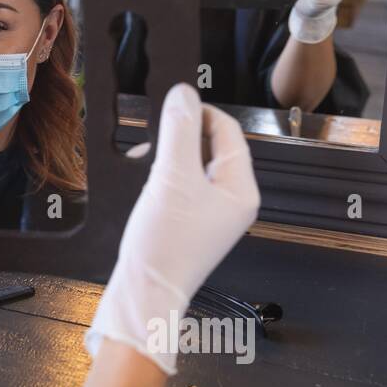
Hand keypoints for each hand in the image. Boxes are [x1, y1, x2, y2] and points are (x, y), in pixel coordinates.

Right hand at [86, 84, 259, 374]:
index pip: (228, 133)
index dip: (200, 112)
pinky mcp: (191, 225)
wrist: (144, 294)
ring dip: (169, 156)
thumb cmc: (164, 245)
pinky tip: (145, 184)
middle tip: (154, 137)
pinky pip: (182, 186)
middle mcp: (232, 202)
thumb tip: (183, 93)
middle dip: (181, 136)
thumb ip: (178, 131)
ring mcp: (212, 215)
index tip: (171, 103)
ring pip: (193, 166)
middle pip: (211, 148)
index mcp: (241, 190)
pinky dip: (164, 177)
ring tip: (145, 162)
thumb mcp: (171, 178)